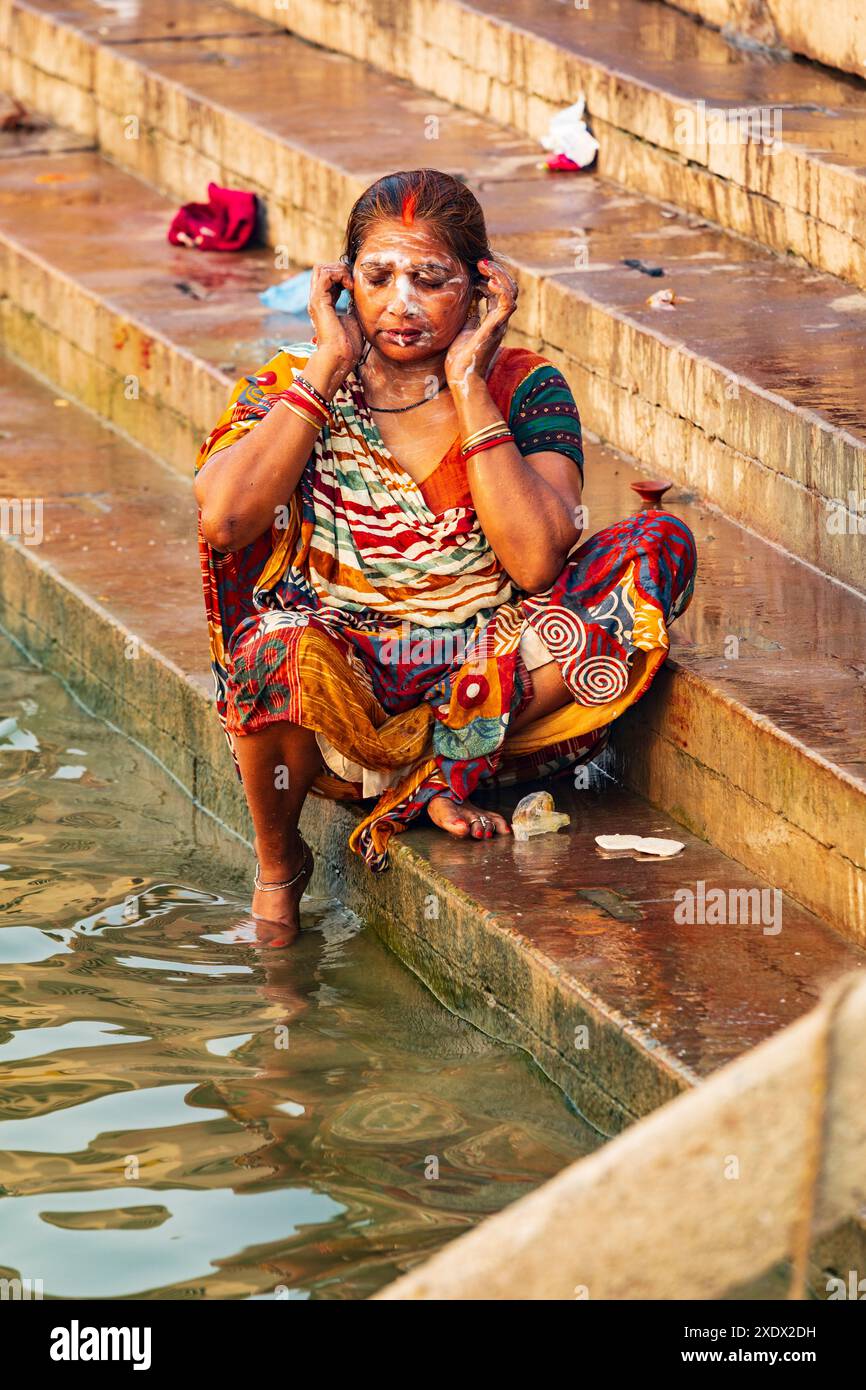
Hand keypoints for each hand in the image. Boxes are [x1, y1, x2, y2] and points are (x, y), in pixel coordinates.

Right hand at [307, 262, 364, 381]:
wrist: (341, 356)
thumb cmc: (348, 344)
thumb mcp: (353, 318)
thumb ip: (353, 305)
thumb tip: (358, 295)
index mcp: (325, 303)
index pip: (329, 278)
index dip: (343, 275)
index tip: (356, 285)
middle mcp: (317, 300)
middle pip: (321, 269)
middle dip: (339, 269)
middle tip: (353, 281)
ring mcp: (316, 299)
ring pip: (321, 268)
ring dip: (339, 270)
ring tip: (351, 283)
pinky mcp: (318, 300)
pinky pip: (325, 274)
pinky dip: (339, 274)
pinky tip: (349, 286)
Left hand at [444, 259, 517, 392]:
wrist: (461, 377)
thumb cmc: (459, 358)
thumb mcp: (463, 328)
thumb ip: (469, 314)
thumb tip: (467, 299)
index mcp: (492, 319)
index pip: (498, 291)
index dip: (489, 276)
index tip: (475, 269)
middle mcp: (500, 320)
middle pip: (508, 288)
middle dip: (497, 271)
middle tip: (480, 262)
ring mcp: (500, 323)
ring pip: (511, 291)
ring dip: (499, 274)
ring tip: (484, 265)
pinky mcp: (497, 327)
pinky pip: (506, 302)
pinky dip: (500, 288)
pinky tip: (488, 281)